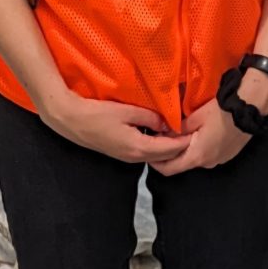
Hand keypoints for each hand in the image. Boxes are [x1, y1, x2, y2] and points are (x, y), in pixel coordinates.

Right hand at [40, 90, 185, 165]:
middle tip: (193, 134)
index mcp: (138, 147)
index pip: (169, 149)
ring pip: (154, 156)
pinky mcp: (121, 153)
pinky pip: (144, 153)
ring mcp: (126, 158)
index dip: (184, 142)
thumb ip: (150, 117)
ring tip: (180, 133)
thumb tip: (167, 123)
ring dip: (168, 148)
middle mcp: (134, 157)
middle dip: (179, 147)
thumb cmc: (97, 113)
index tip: (196, 133)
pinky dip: (156, 147)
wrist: (71, 121)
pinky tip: (160, 135)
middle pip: (164, 157)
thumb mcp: (127, 111)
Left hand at [152, 98, 253, 176]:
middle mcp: (207, 163)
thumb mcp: (195, 117)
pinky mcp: (227, 155)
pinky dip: (199, 148)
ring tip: (181, 134)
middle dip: (170, 154)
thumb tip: (163, 135)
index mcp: (197, 156)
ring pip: (195, 159)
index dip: (156, 163)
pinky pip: (208, 155)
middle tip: (162, 140)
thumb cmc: (221, 111)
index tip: (149, 152)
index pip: (169, 169)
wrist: (250, 108)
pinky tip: (199, 134)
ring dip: (186, 150)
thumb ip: (177, 130)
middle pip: (182, 164)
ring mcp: (219, 160)